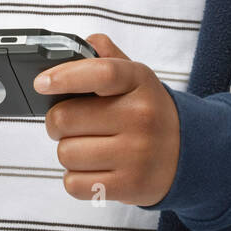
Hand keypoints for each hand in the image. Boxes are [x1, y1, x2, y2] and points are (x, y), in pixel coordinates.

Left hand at [33, 33, 179, 204]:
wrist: (189, 153)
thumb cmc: (148, 112)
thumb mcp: (136, 78)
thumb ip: (106, 57)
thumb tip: (78, 45)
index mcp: (139, 81)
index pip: (100, 72)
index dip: (64, 76)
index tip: (41, 83)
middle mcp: (140, 116)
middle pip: (65, 118)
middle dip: (57, 122)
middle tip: (71, 123)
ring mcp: (136, 154)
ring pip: (65, 153)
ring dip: (68, 151)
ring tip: (89, 147)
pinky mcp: (130, 185)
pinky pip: (73, 183)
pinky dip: (75, 178)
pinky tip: (94, 169)